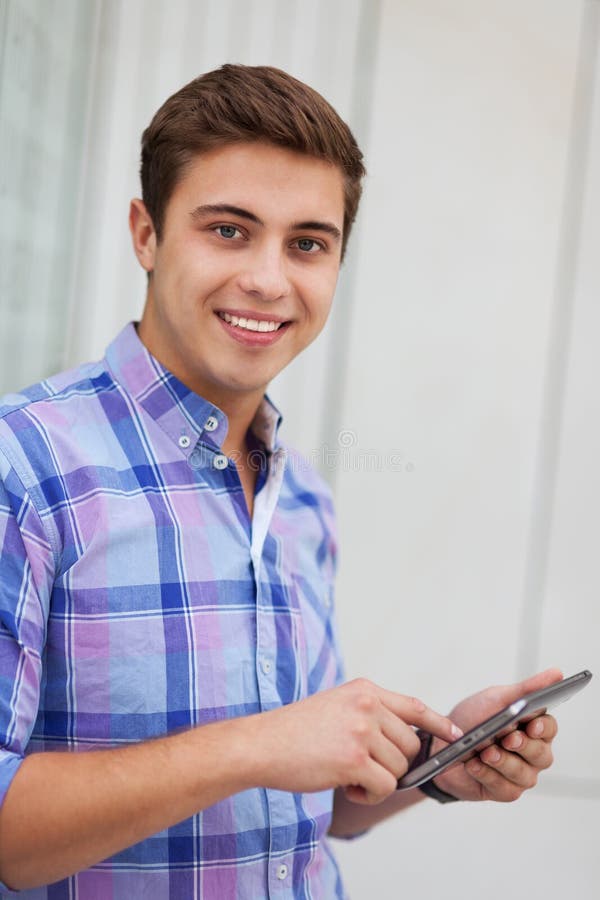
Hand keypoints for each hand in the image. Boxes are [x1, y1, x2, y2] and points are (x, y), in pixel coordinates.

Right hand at [246, 678, 462, 804]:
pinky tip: (346, 787)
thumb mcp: (336, 706)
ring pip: (399, 768)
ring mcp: (362, 730)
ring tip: (348, 775)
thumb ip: (370, 714)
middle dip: (393, 763)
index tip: (456, 735)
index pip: (414, 706)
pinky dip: (370, 794)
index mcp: (364, 690)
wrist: (262, 744)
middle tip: (361, 768)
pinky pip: (385, 786)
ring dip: (378, 780)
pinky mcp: (355, 759)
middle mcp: (367, 705)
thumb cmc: (295, 731)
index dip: (439, 723)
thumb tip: (407, 741)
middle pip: (411, 744)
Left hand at [433, 668, 561, 801]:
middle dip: (523, 746)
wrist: (440, 744)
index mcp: (533, 728)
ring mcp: (520, 775)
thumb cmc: (472, 719)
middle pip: (541, 754)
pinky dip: (487, 774)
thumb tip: (557, 673)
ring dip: (503, 762)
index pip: (549, 728)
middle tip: (507, 738)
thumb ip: (526, 689)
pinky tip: (474, 765)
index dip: (543, 728)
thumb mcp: (496, 699)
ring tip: (486, 752)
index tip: (531, 725)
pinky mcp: (504, 791)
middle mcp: (531, 754)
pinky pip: (504, 787)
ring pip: (524, 774)